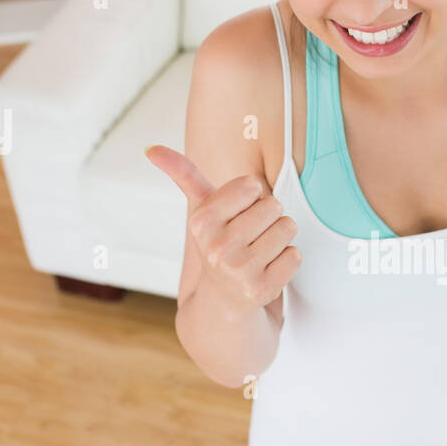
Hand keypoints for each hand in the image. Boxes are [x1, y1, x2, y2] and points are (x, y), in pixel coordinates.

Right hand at [144, 145, 301, 310]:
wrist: (224, 297)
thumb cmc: (219, 241)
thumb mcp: (201, 208)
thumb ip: (183, 174)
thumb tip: (152, 148)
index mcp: (201, 221)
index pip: (251, 185)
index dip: (252, 196)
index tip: (239, 213)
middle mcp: (217, 247)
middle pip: (274, 205)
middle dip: (268, 216)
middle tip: (251, 235)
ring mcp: (239, 271)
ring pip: (288, 227)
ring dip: (280, 237)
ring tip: (260, 249)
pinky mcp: (262, 289)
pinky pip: (295, 254)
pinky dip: (287, 259)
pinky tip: (268, 268)